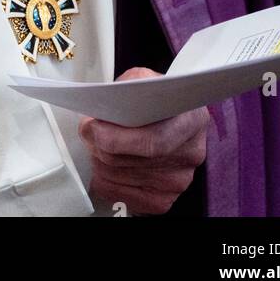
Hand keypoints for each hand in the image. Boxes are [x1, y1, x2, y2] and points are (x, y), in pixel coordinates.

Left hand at [79, 67, 209, 215]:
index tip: (92, 125)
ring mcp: (177, 181)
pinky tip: (105, 162)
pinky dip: (103, 178)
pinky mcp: (162, 200)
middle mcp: (190, 155)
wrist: (176, 120)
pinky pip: (118, 193)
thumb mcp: (148, 79)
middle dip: (99, 144)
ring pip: (118, 176)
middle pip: (130, 160)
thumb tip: (100, 103)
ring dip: (99, 159)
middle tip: (87, 130)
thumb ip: (127, 87)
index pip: (152, 140)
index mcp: (192, 120)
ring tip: (97, 142)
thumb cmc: (159, 100)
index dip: (116, 137)